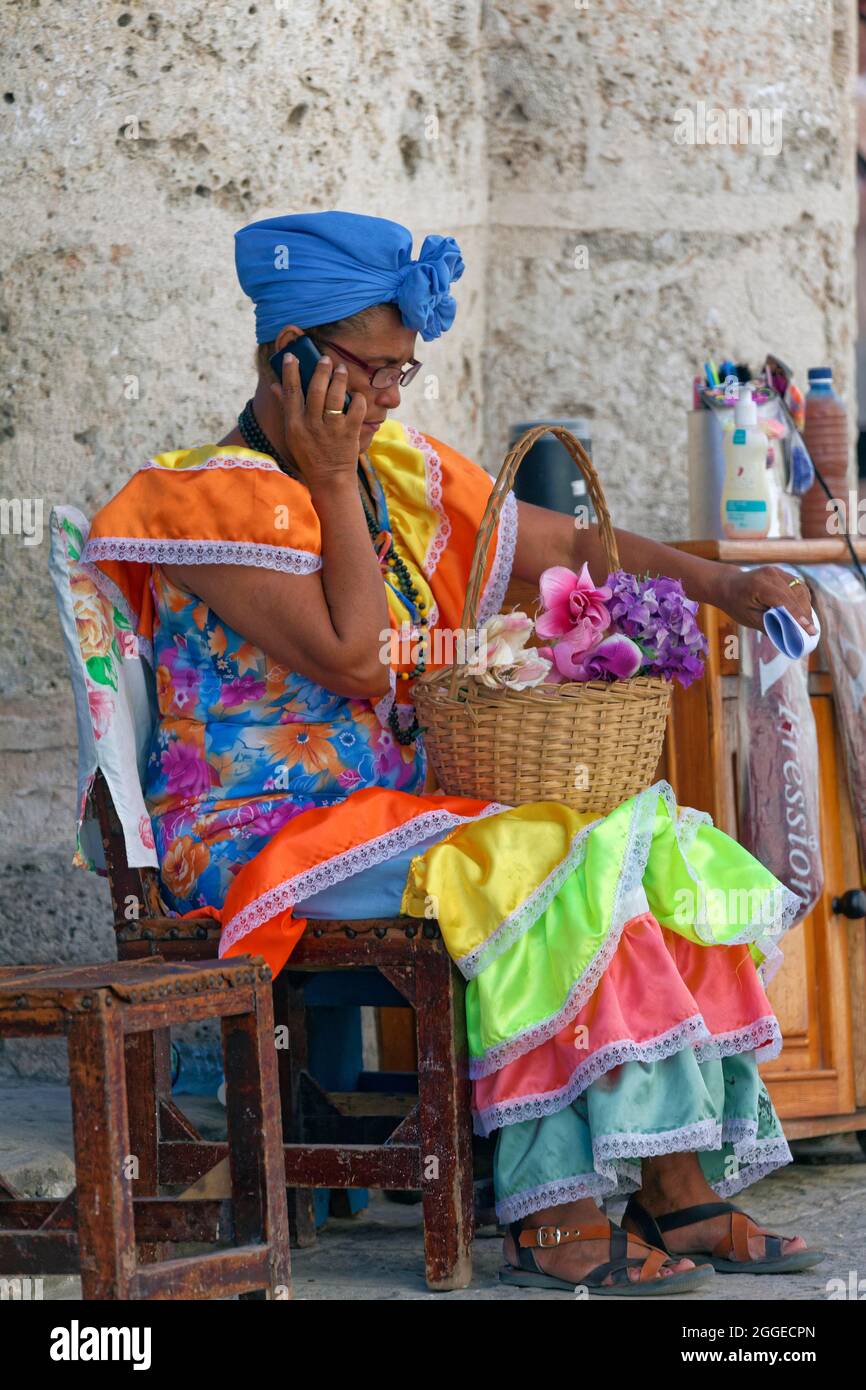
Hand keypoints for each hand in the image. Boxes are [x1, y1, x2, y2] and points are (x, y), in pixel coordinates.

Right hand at [269, 350, 367, 487]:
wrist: (329, 480)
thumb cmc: (309, 455)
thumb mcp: (292, 434)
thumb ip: (285, 407)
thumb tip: (274, 385)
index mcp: (295, 425)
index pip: (291, 392)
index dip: (291, 372)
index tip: (292, 356)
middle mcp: (312, 425)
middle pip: (315, 390)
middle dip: (321, 370)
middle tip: (326, 359)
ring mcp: (331, 429)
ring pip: (335, 396)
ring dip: (339, 379)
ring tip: (341, 369)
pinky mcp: (349, 433)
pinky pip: (356, 409)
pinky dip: (358, 399)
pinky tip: (356, 394)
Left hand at [719, 565, 815, 633]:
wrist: (728, 585)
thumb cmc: (736, 604)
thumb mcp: (749, 618)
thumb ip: (769, 625)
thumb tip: (790, 636)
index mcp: (759, 585)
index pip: (784, 601)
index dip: (798, 617)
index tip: (811, 631)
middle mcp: (770, 574)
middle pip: (795, 594)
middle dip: (805, 614)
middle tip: (810, 631)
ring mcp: (777, 571)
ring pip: (800, 589)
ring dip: (806, 606)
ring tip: (808, 624)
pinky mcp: (782, 572)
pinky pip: (798, 586)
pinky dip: (802, 599)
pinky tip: (803, 611)